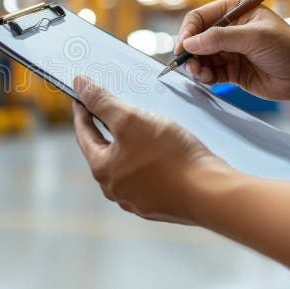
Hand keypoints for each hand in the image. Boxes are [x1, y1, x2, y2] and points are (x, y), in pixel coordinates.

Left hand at [72, 75, 233, 223]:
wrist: (211, 192)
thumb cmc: (169, 156)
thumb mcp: (130, 119)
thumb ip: (102, 101)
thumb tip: (79, 84)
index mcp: (102, 170)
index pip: (84, 133)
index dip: (82, 111)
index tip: (81, 97)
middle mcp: (115, 190)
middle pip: (103, 151)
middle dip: (105, 128)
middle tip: (108, 109)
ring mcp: (136, 200)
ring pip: (125, 165)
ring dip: (128, 145)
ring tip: (137, 127)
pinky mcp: (159, 204)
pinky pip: (146, 176)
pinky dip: (147, 160)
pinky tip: (159, 150)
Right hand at [176, 0, 289, 100]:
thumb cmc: (286, 49)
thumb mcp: (253, 37)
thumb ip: (219, 39)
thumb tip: (189, 44)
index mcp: (235, 10)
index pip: (200, 17)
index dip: (188, 32)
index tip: (183, 48)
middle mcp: (229, 28)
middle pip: (196, 38)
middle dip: (190, 53)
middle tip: (190, 66)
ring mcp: (229, 50)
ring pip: (200, 57)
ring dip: (196, 66)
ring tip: (201, 75)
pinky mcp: (230, 70)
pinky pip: (209, 72)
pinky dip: (205, 76)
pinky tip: (209, 79)